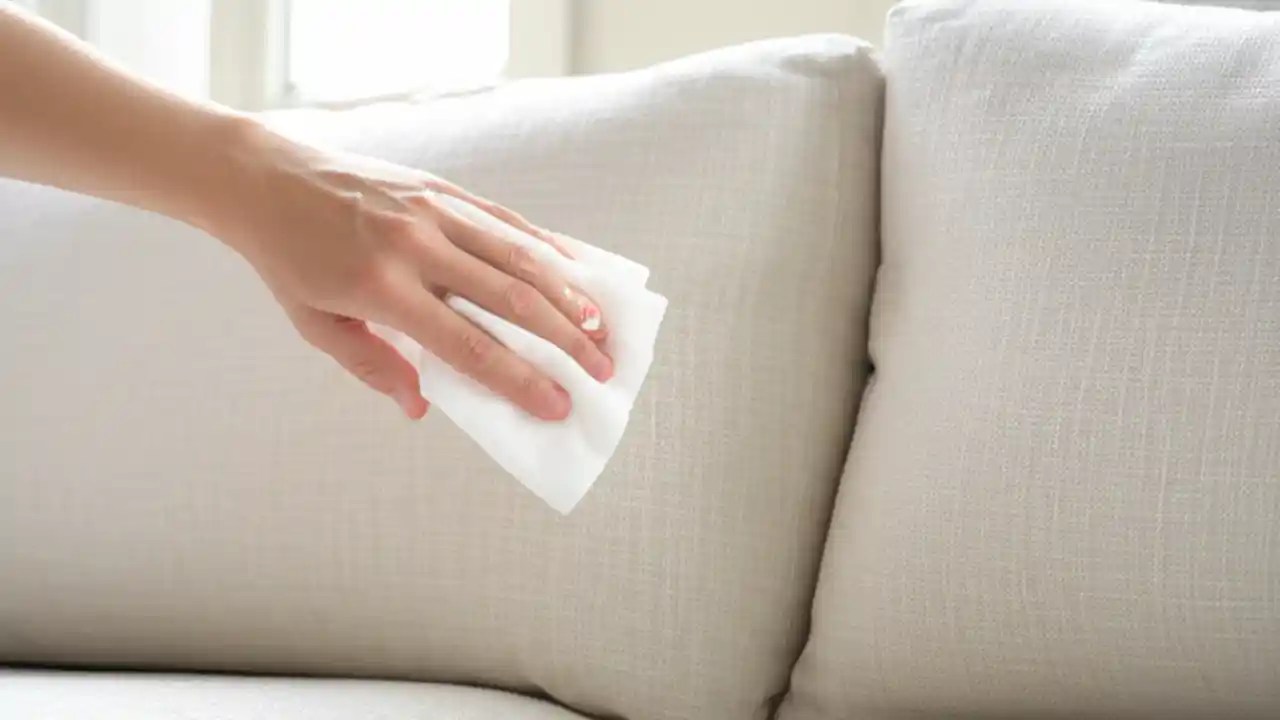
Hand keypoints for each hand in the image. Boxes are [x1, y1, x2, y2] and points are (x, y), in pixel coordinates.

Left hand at [204, 121, 610, 419]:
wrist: (267, 179)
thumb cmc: (289, 260)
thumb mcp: (315, 324)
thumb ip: (371, 365)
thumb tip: (421, 407)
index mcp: (382, 288)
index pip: (467, 344)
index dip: (519, 379)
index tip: (556, 406)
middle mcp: (417, 245)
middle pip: (511, 299)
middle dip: (565, 341)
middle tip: (602, 372)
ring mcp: (434, 210)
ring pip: (521, 255)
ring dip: (569, 294)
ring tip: (602, 329)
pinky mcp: (443, 188)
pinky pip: (507, 220)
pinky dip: (548, 247)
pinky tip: (577, 271)